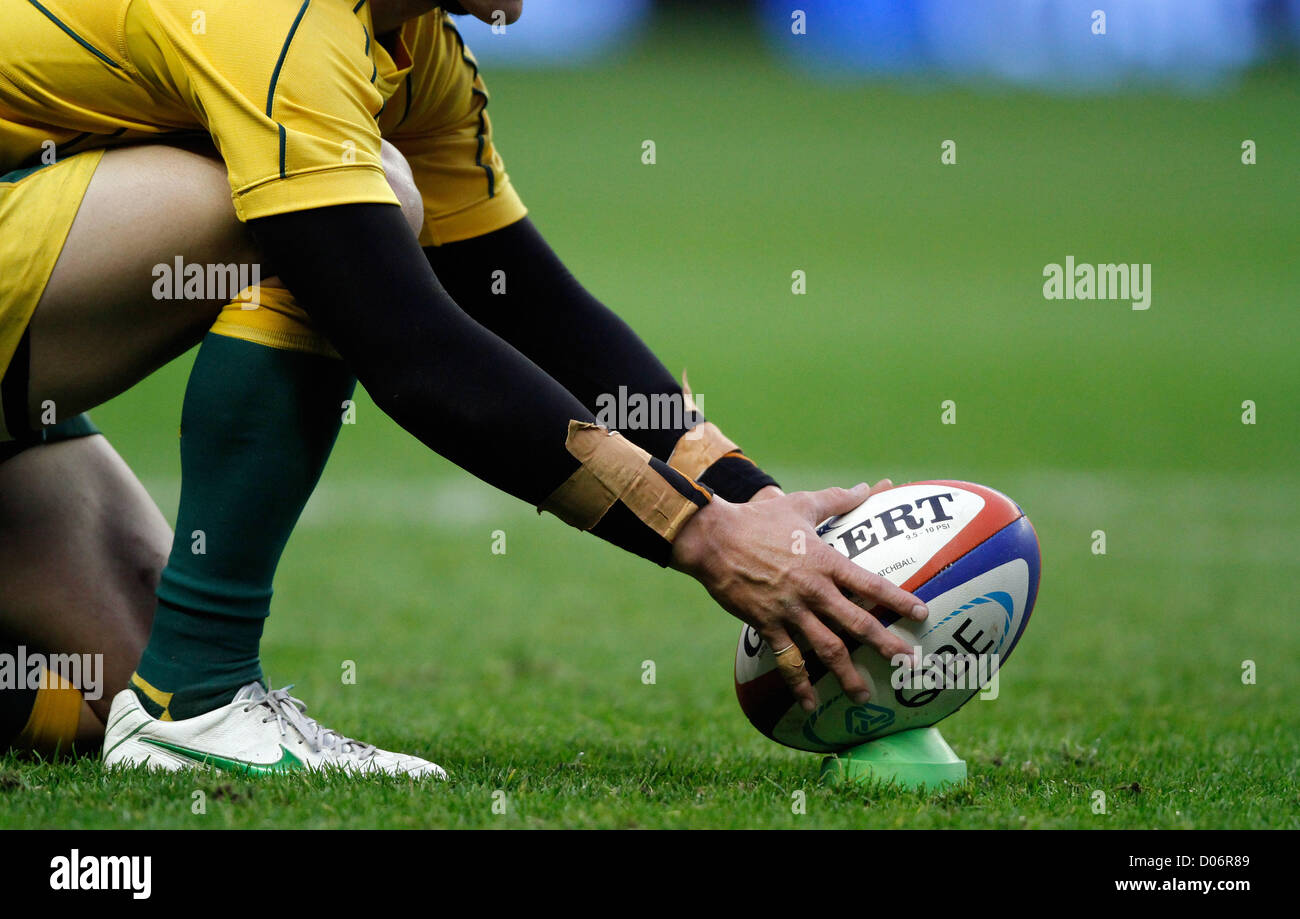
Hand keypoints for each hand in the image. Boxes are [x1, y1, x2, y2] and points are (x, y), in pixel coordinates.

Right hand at [671, 481, 927, 712]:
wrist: (714, 538)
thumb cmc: (759, 519)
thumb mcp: (803, 504)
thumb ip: (840, 499)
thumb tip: (875, 486)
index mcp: (825, 561)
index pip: (870, 584)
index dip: (898, 600)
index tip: (920, 614)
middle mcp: (812, 590)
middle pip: (857, 623)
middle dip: (886, 646)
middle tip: (908, 663)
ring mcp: (789, 611)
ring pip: (826, 648)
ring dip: (847, 674)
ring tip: (864, 696)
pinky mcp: (766, 625)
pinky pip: (787, 659)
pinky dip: (799, 683)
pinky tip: (809, 705)